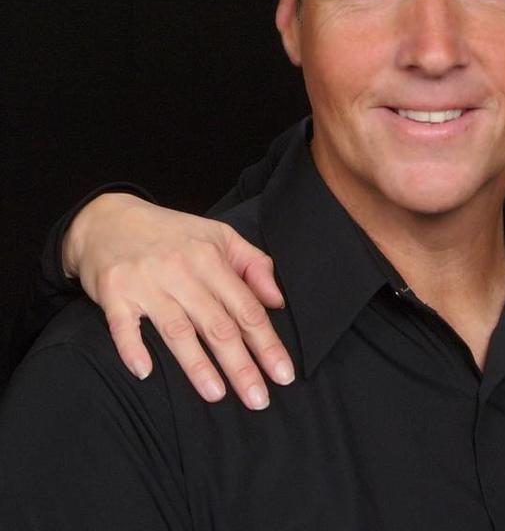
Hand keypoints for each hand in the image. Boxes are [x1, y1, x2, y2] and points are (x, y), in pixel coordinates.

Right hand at [63, 192, 294, 409]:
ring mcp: (147, 283)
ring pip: (178, 330)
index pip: (247, 309)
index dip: (267, 343)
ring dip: (198, 366)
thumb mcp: (220, 237)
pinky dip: (133, 349)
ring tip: (217, 395)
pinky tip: (145, 373)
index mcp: (212, 259)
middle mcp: (183, 271)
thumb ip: (253, 265)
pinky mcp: (114, 293)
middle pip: (218, 325)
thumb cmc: (172, 234)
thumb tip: (277, 301)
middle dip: (241, 365)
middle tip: (258, 399)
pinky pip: (124, 326)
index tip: (283, 374)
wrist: (108, 219)